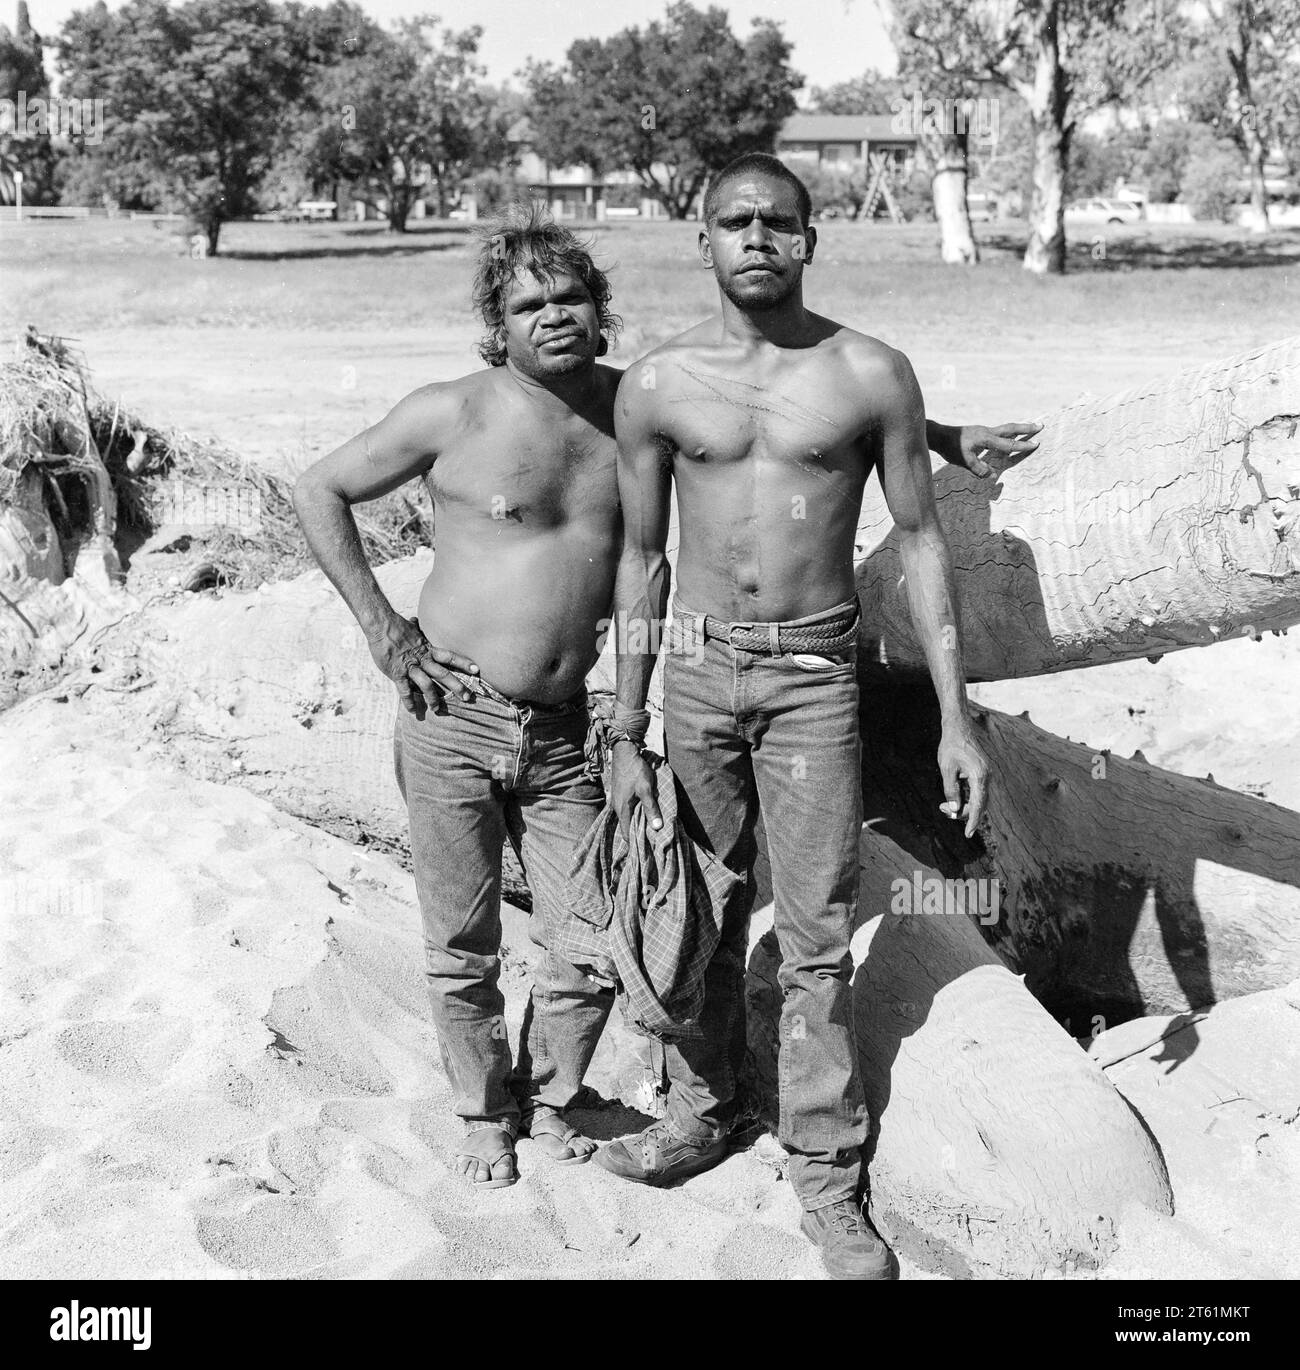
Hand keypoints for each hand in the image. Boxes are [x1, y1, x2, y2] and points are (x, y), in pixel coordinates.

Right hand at [369, 613, 477, 713]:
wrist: (381, 625)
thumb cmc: (396, 627)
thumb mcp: (412, 629)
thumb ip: (417, 630)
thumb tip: (415, 621)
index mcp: (428, 649)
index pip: (450, 657)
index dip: (463, 663)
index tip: (476, 670)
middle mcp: (422, 659)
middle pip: (442, 673)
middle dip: (456, 686)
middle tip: (467, 697)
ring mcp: (410, 666)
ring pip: (426, 684)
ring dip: (433, 698)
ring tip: (437, 709)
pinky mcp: (397, 673)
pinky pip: (404, 689)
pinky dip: (409, 701)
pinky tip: (413, 711)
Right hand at [611, 741, 661, 839]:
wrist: (625, 752)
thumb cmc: (636, 770)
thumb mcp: (646, 789)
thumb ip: (651, 808)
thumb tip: (657, 827)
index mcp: (622, 809)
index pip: (626, 834)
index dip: (635, 842)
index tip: (647, 847)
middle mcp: (617, 807)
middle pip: (627, 827)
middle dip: (638, 834)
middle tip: (652, 839)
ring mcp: (617, 800)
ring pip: (627, 818)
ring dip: (637, 823)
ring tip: (650, 827)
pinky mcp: (620, 794)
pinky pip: (627, 810)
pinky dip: (635, 814)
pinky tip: (644, 812)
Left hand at [937, 720, 988, 838]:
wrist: (958, 726)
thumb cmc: (951, 746)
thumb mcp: (946, 769)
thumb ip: (951, 790)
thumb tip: (954, 809)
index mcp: (980, 776)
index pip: (978, 805)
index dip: (972, 821)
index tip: (967, 835)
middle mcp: (987, 776)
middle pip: (979, 804)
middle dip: (963, 812)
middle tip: (942, 810)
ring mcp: (987, 773)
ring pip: (979, 798)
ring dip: (964, 805)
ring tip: (944, 805)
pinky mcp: (983, 771)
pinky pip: (978, 790)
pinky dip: (967, 797)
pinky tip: (955, 798)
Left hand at [942, 422, 1040, 478]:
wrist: (938, 435)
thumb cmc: (950, 448)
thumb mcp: (964, 461)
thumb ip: (979, 469)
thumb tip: (994, 475)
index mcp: (986, 438)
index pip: (1008, 444)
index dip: (1023, 446)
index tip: (1036, 444)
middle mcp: (987, 432)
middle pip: (1011, 429)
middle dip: (1026, 428)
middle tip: (1041, 426)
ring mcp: (983, 431)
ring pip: (1005, 429)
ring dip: (1018, 429)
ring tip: (1029, 428)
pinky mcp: (979, 433)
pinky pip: (997, 433)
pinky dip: (1007, 433)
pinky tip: (1008, 438)